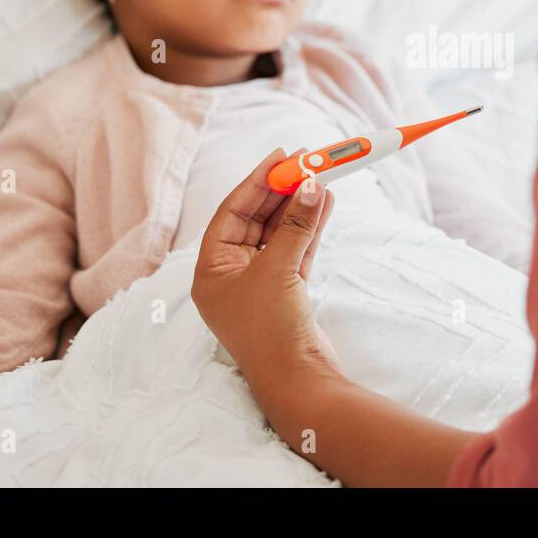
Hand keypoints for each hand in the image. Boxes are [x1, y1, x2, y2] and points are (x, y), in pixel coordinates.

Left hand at [191, 148, 340, 404]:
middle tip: (308, 162)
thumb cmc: (271, 330)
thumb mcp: (279, 270)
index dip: (256, 181)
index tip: (281, 156)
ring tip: (323, 176)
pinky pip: (297, 250)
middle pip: (257, 220)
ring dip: (301, 206)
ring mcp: (261, 284)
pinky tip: (326, 203)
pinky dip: (311, 228)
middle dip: (282, 191)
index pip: (231, 213)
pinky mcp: (288, 293)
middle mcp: (232, 275)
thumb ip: (295, 225)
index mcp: (211, 271)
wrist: (298, 381)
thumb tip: (312, 184)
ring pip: (281, 234)